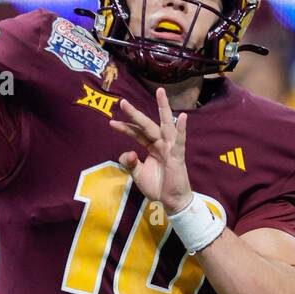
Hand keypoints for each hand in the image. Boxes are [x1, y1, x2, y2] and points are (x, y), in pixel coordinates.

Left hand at [109, 89, 191, 214]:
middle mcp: (161, 144)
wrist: (171, 201)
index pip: (137, 133)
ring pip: (165, 125)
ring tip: (160, 92)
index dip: (125, 128)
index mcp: (152, 147)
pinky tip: (183, 117)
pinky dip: (181, 130)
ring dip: (164, 108)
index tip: (111, 122)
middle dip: (135, 113)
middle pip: (147, 125)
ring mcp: (170, 148)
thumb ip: (130, 163)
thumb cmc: (157, 186)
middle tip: (122, 102)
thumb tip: (128, 152)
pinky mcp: (178, 156)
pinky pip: (180, 142)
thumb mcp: (138, 175)